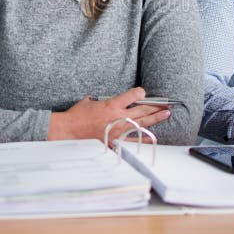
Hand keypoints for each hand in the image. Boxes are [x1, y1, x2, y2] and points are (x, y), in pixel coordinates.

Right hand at [47, 87, 170, 143]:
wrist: (68, 131)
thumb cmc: (77, 116)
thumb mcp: (89, 102)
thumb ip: (99, 100)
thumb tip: (100, 100)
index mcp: (112, 104)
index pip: (133, 95)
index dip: (140, 92)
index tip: (142, 92)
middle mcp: (118, 117)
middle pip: (142, 110)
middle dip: (155, 106)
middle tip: (165, 104)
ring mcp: (119, 130)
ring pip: (142, 123)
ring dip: (155, 119)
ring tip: (165, 114)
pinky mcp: (116, 141)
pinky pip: (133, 140)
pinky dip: (144, 139)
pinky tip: (153, 137)